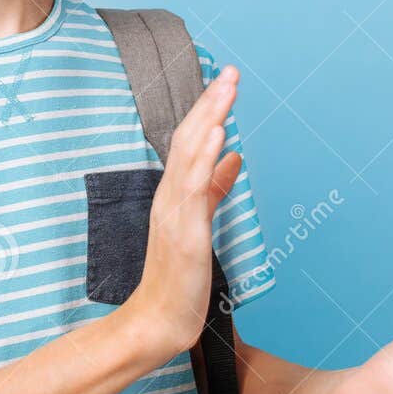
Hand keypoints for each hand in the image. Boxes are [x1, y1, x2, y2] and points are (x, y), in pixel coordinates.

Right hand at [126, 63, 242, 361]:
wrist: (157, 322)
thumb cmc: (179, 279)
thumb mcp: (201, 224)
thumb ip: (216, 189)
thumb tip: (235, 157)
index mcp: (175, 195)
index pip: (190, 141)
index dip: (208, 109)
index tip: (225, 81)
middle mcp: (170, 197)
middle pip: (188, 138)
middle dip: (210, 103)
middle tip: (230, 71)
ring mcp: (175, 213)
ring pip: (190, 154)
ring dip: (209, 118)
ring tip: (226, 87)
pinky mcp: (184, 233)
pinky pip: (194, 188)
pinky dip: (205, 157)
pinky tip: (218, 133)